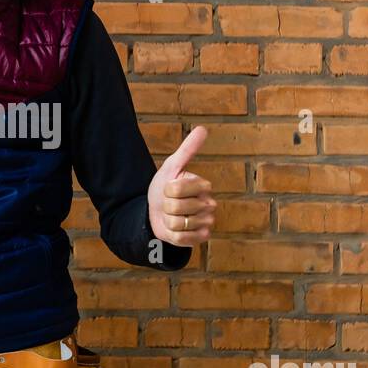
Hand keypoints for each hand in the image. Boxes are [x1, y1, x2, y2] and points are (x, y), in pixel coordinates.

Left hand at [148, 125, 214, 246]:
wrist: (158, 211)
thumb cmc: (165, 187)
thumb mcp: (172, 166)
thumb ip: (188, 149)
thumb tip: (203, 128)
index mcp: (204, 186)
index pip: (177, 188)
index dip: (167, 189)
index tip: (169, 187)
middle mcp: (210, 204)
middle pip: (175, 207)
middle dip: (166, 206)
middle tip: (170, 204)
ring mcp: (206, 222)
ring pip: (178, 224)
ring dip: (168, 221)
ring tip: (172, 216)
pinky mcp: (201, 238)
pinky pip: (181, 239)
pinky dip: (172, 235)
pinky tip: (175, 229)